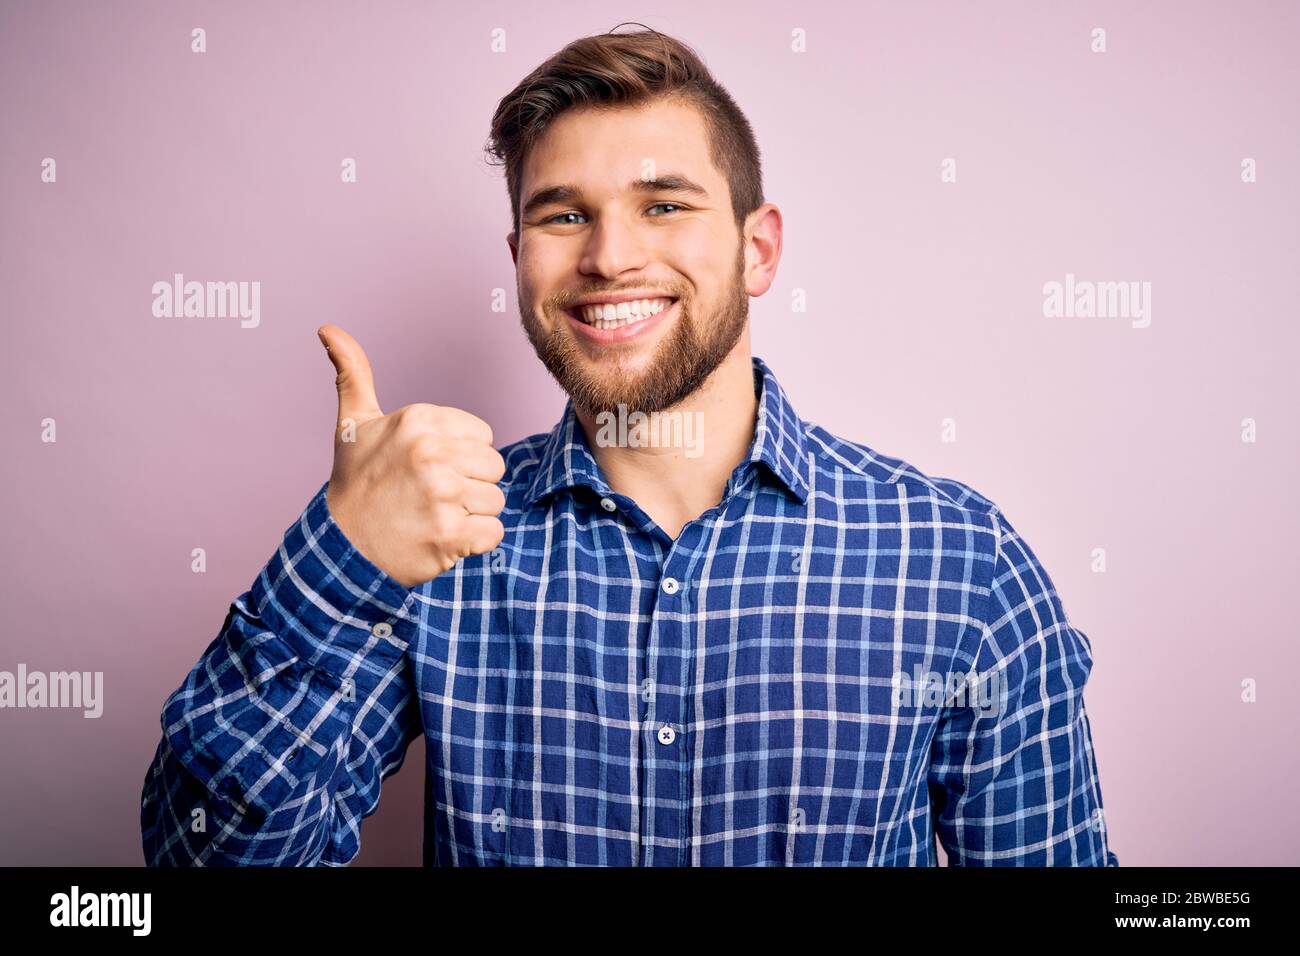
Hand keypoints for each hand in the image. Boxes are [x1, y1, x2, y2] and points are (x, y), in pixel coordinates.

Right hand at [317, 325, 505, 587]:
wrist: (341, 548)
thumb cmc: (355, 482)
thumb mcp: (354, 422)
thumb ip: (354, 372)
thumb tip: (328, 329)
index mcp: (419, 420)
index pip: (483, 436)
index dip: (460, 455)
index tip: (426, 468)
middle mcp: (432, 453)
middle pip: (494, 467)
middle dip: (469, 484)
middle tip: (430, 495)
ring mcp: (443, 496)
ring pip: (495, 501)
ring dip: (470, 514)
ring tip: (433, 515)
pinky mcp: (451, 535)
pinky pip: (494, 533)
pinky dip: (473, 542)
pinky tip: (442, 537)